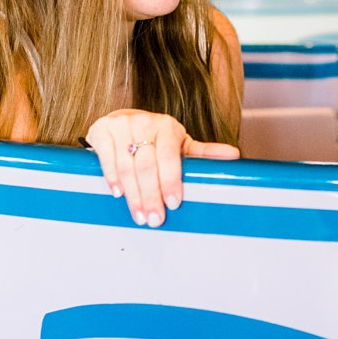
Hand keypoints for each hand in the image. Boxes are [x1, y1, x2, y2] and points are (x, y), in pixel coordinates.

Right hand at [85, 109, 239, 225]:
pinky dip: (112, 177)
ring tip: (139, 214)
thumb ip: (204, 152)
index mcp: (168, 127)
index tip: (173, 203)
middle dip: (151, 195)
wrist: (123, 119)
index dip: (171, 180)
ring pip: (127, 166)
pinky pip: (106, 158)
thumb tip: (234, 156)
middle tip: (154, 219)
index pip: (169, 156)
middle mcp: (145, 123)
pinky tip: (118, 194)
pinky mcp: (102, 131)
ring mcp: (122, 126)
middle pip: (147, 166)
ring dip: (133, 194)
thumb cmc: (156, 138)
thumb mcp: (180, 144)